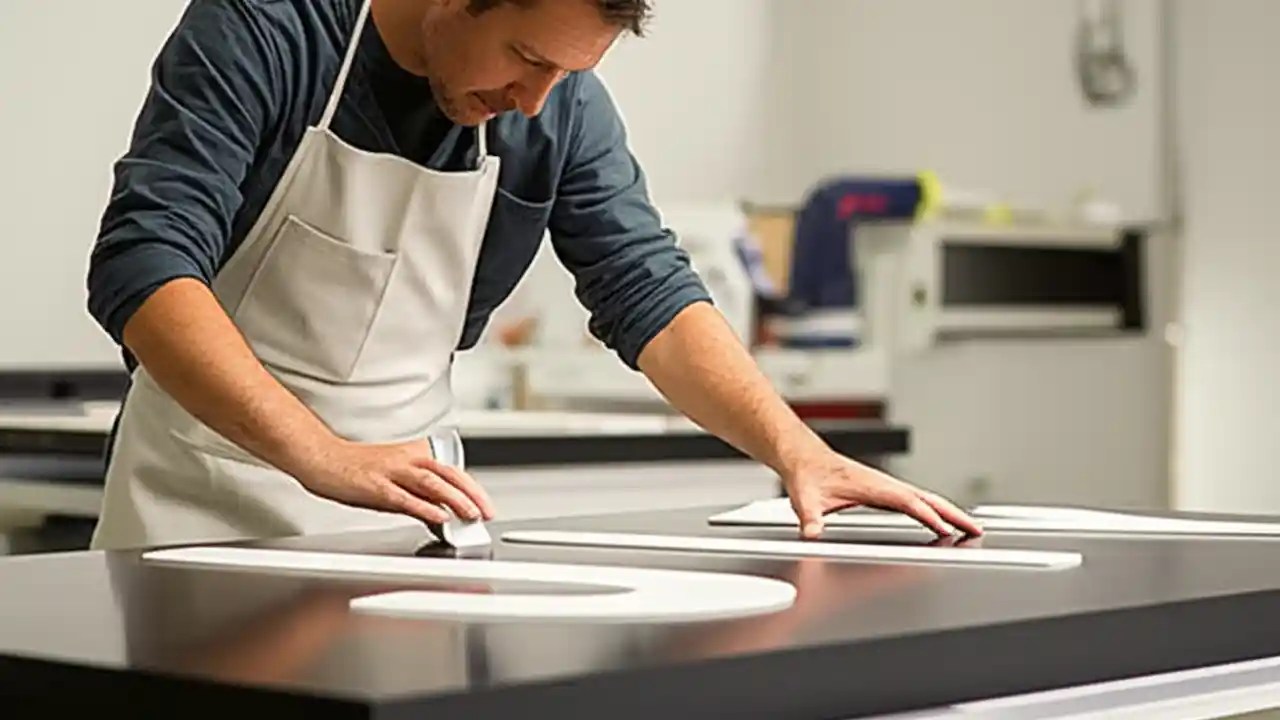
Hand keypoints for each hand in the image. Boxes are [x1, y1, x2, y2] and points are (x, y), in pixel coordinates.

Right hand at [295, 438, 495, 525]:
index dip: (471, 488)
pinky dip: (425, 507)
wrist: (320, 458)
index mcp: (413, 456)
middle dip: (472, 494)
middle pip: (449, 474)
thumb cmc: (353, 468)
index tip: (484, 505)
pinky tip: (438, 517)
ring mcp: (392, 472)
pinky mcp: (376, 486)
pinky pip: (406, 498)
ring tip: (471, 515)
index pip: (451, 471)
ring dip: (455, 499)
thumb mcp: (392, 479)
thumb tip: (440, 514)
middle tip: (486, 513)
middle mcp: (407, 460)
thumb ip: (416, 494)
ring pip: (432, 483)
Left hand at [782, 452, 981, 539]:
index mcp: (871, 485)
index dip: (928, 516)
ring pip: (926, 498)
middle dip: (954, 513)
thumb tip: (811, 533)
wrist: (804, 457)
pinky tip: (941, 521)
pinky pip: (916, 500)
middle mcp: (884, 484)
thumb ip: (809, 518)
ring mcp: (886, 486)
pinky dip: (934, 509)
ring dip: (949, 511)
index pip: (907, 502)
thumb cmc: (808, 475)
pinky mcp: (884, 489)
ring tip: (970, 528)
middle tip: (977, 529)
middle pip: (928, 498)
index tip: (948, 530)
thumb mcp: (804, 499)